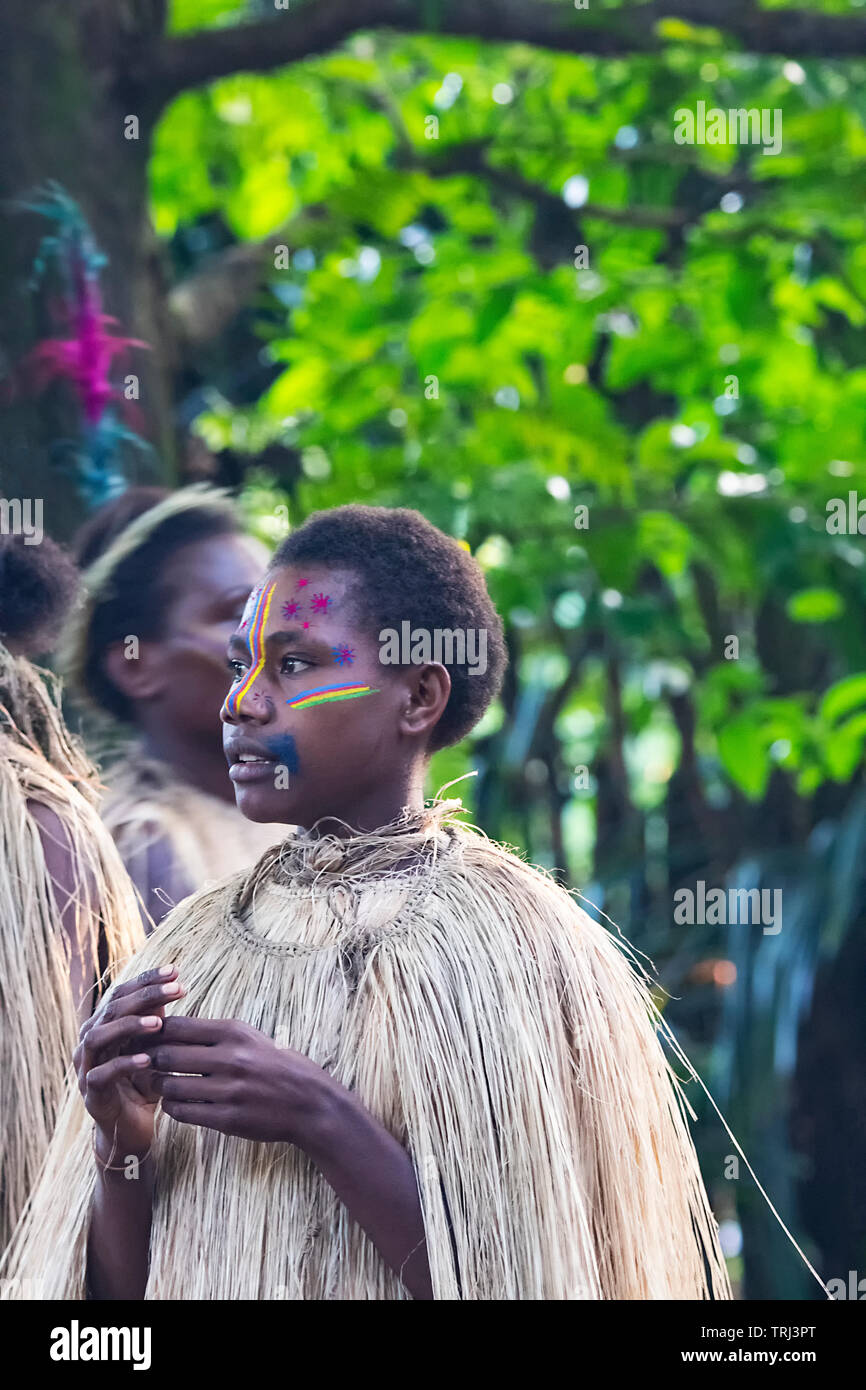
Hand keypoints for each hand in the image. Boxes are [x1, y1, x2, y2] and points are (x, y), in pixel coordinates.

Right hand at [74, 965, 185, 1162]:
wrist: (132, 1127)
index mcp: (103, 1025)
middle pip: (110, 1009)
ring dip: (128, 1026)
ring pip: (98, 1037)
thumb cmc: (145, 1081)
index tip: (176, 970)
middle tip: (175, 989)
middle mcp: (89, 1042)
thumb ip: (157, 1020)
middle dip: (144, 996)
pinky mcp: (91, 1093)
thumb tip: (173, 986)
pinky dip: (125, 1064)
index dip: (146, 979)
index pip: (121, 993)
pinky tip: (148, 1059)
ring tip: (159, 1022)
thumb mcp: (155, 1046)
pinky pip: (102, 1074)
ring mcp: (86, 1067)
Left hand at [145, 1016, 338, 1150]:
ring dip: (160, 1086)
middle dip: (150, 1060)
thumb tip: (169, 1028)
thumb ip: (213, 1034)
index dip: (154, 1032)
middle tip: (144, 1063)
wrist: (309, 1103)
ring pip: (171, 1087)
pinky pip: (184, 1112)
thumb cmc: (275, 1065)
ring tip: (160, 1084)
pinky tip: (175, 1103)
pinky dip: (173, 1107)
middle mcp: (230, 1059)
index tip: (147, 1038)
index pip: (177, 1026)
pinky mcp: (227, 1119)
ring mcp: (229, 1091)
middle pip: (167, 1056)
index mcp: (234, 1032)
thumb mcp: (250, 1038)